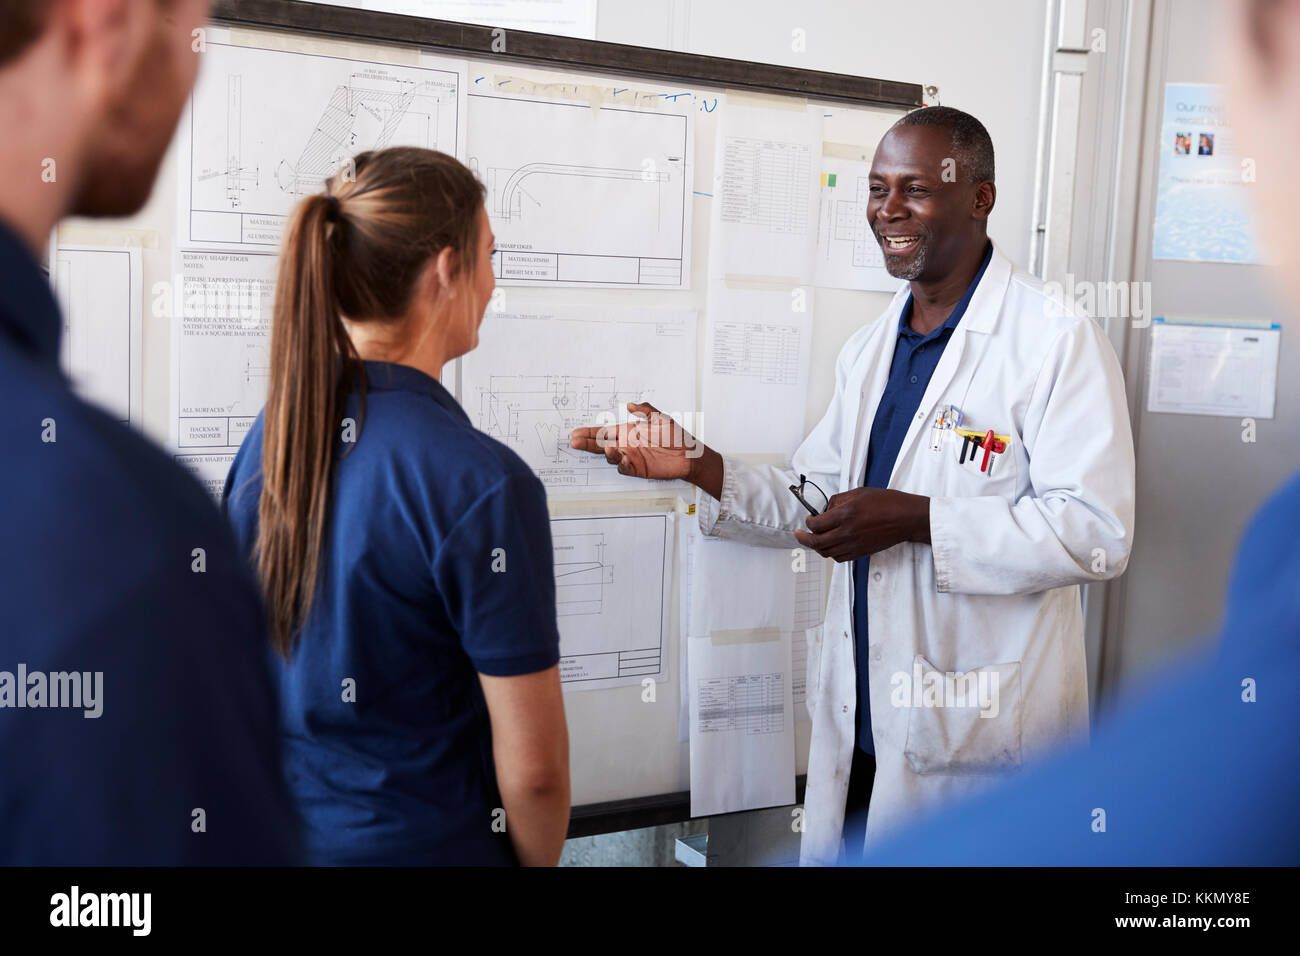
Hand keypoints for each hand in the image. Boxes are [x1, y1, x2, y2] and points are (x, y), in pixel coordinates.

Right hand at [569, 402, 698, 481]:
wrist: (688, 454)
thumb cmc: (675, 435)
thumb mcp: (660, 417)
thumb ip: (644, 410)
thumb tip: (630, 404)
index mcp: (627, 431)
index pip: (603, 432)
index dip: (589, 433)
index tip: (576, 432)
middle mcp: (625, 444)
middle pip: (600, 445)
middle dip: (586, 443)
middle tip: (574, 442)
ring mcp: (630, 457)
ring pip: (611, 457)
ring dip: (607, 453)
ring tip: (608, 449)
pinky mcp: (638, 469)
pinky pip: (624, 468)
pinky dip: (621, 464)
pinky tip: (623, 458)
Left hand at [792, 487, 930, 561]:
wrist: (906, 519)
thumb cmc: (887, 503)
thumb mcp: (859, 493)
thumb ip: (839, 500)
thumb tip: (826, 509)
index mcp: (846, 514)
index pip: (816, 524)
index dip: (808, 522)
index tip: (808, 519)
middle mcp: (847, 532)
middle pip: (816, 542)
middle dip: (803, 539)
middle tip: (798, 534)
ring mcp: (854, 545)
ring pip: (826, 553)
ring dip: (816, 547)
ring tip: (813, 540)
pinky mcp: (860, 553)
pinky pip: (838, 558)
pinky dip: (830, 553)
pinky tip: (830, 546)